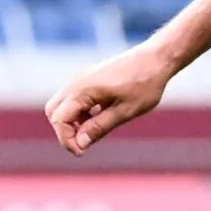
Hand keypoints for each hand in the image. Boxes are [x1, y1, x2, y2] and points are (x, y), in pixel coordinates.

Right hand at [45, 44, 174, 155]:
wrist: (156, 58)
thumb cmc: (144, 84)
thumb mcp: (125, 111)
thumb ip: (99, 127)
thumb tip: (80, 144)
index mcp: (82, 90)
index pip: (59, 120)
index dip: (66, 140)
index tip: (82, 152)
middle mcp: (76, 82)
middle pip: (54, 112)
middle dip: (65, 131)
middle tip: (86, 142)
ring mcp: (81, 79)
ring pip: (63, 105)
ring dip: (73, 122)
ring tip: (96, 130)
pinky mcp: (88, 79)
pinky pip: (74, 99)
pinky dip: (80, 112)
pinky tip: (99, 117)